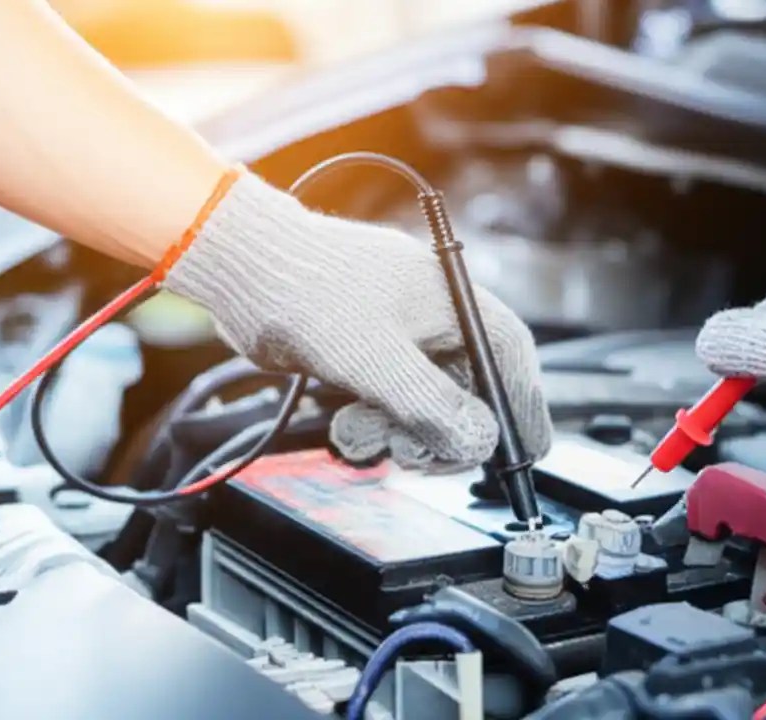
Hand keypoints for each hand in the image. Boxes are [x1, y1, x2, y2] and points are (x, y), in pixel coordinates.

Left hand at [165, 173, 551, 467]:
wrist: (242, 268)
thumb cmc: (308, 291)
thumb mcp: (375, 358)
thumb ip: (431, 405)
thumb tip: (479, 442)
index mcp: (458, 306)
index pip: (511, 363)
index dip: (521, 413)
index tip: (522, 456)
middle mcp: (440, 322)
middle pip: (472, 397)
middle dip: (442, 436)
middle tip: (412, 457)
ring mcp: (406, 340)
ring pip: (428, 410)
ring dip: (397, 436)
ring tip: (358, 431)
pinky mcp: (373, 357)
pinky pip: (392, 409)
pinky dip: (373, 427)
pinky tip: (345, 424)